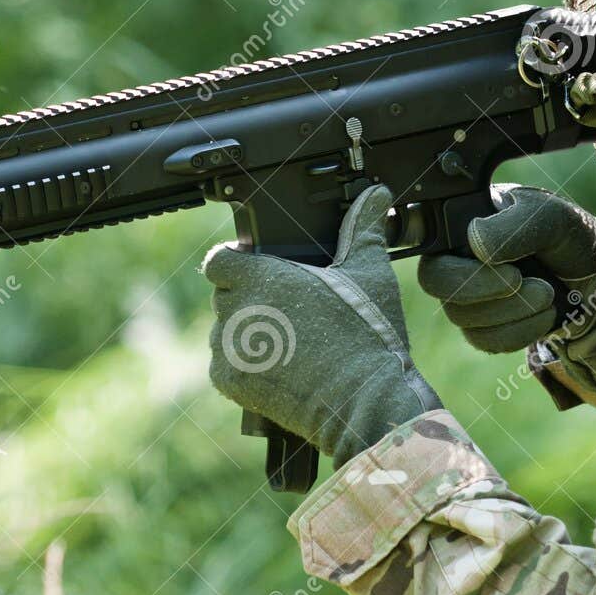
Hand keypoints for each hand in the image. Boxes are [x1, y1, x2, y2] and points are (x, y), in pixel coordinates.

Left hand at [203, 185, 440, 466]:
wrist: (365, 401)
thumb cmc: (368, 335)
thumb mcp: (370, 273)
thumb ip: (363, 228)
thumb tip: (375, 192)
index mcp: (261, 275)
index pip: (219, 259)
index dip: (237, 262)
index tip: (260, 271)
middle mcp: (236, 309)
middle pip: (224, 295)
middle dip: (248, 299)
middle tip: (289, 312)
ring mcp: (229, 348)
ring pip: (224, 331)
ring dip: (246, 333)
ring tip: (289, 343)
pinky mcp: (229, 383)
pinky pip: (225, 366)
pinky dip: (246, 367)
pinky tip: (281, 368)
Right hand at [417, 184, 595, 397]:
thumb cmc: (575, 239)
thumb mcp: (551, 218)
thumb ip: (513, 225)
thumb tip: (475, 244)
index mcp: (466, 222)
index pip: (432, 247)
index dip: (458, 266)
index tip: (507, 269)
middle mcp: (459, 257)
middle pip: (438, 284)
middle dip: (486, 290)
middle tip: (525, 282)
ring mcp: (469, 294)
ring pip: (463, 317)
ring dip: (512, 311)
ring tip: (548, 294)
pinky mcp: (485, 326)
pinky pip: (484, 340)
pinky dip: (518, 332)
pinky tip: (544, 316)